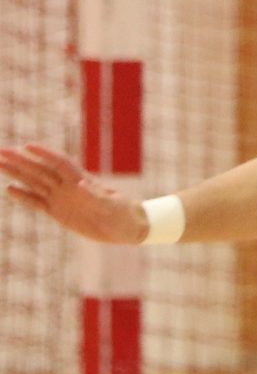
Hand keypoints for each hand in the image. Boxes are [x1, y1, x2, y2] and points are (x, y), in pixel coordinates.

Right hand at [0, 144, 145, 244]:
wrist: (126, 228)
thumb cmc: (124, 213)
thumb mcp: (112, 206)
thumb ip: (95, 196)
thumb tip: (79, 184)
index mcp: (82, 180)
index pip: (60, 163)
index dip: (45, 154)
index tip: (27, 146)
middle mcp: (68, 186)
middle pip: (40, 170)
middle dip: (21, 160)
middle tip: (1, 151)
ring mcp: (61, 198)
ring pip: (34, 182)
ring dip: (17, 173)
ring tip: (0, 163)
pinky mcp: (57, 212)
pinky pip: (37, 202)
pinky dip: (23, 196)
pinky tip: (9, 189)